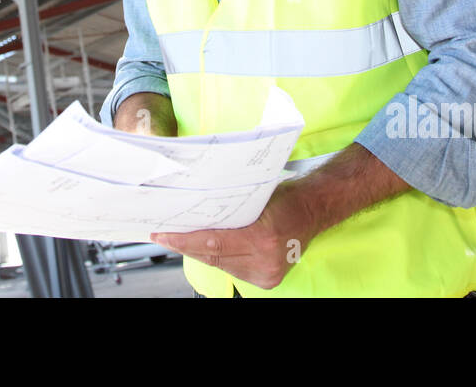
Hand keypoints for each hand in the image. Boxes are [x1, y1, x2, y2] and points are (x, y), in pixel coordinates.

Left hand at [150, 179, 317, 289]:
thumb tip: (192, 215)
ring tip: (180, 239)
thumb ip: (226, 210)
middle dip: (186, 246)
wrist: (313, 208)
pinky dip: (217, 258)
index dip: (184, 240)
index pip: (212, 243)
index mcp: (262, 238)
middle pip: (213, 257)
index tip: (163, 235)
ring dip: (200, 253)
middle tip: (164, 236)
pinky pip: (233, 269)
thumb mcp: (253, 195)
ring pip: (221, 265)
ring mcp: (267, 273)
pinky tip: (203, 248)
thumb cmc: (285, 196)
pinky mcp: (268, 279)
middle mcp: (265, 260)